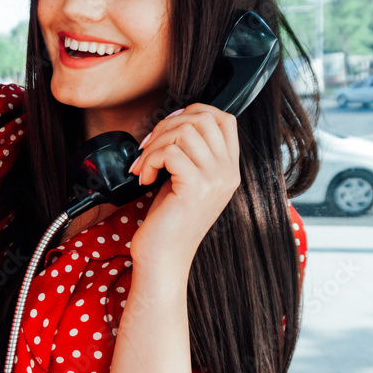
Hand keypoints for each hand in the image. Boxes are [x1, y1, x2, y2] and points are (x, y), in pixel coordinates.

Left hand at [127, 104, 240, 267]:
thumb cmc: (168, 221)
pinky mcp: (195, 189)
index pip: (225, 119)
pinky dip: (150, 160)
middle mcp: (228, 173)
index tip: (167, 129)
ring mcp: (215, 181)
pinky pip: (172, 152)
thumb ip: (190, 153)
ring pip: (185, 132)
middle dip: (168, 125)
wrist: (163, 259)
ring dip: (155, 143)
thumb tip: (173, 122)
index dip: (193, 112)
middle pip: (204, 118)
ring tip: (144, 166)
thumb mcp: (185, 180)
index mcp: (228, 169)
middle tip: (149, 148)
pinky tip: (144, 178)